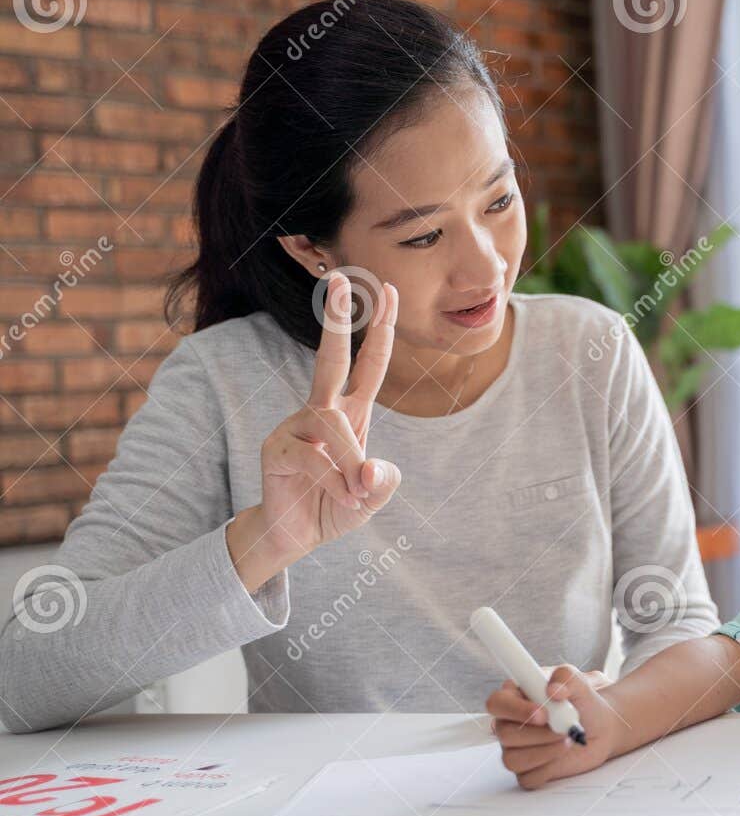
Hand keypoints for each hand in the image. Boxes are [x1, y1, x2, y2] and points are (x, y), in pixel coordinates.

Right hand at [227, 273, 402, 590]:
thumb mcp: (372, 498)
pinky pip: (312, 456)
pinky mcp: (277, 449)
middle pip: (331, 358)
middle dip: (337, 318)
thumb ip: (382, 484)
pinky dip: (333, 481)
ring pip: (332, 424)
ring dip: (350, 461)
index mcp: (351, 413)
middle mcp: (323, 412)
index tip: (387, 290)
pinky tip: (340, 499)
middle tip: (340, 277)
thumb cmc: (335, 508)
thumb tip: (371, 472)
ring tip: (355, 494)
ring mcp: (296, 427)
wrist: (295, 537)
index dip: (380, 328)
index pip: (368, 363)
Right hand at [487, 667, 622, 789]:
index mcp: (516, 696)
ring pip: (513, 759)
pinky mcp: (528, 769)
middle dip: (537, 734)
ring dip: (545, 751)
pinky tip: (562, 755)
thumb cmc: (585, 701)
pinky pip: (527, 778)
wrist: (603, 726)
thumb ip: (565, 678)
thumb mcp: (580, 681)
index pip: (497, 702)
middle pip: (504, 734)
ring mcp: (517, 748)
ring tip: (567, 739)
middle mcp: (511, 723)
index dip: (516, 709)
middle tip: (563, 728)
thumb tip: (553, 690)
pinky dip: (548, 768)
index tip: (543, 713)